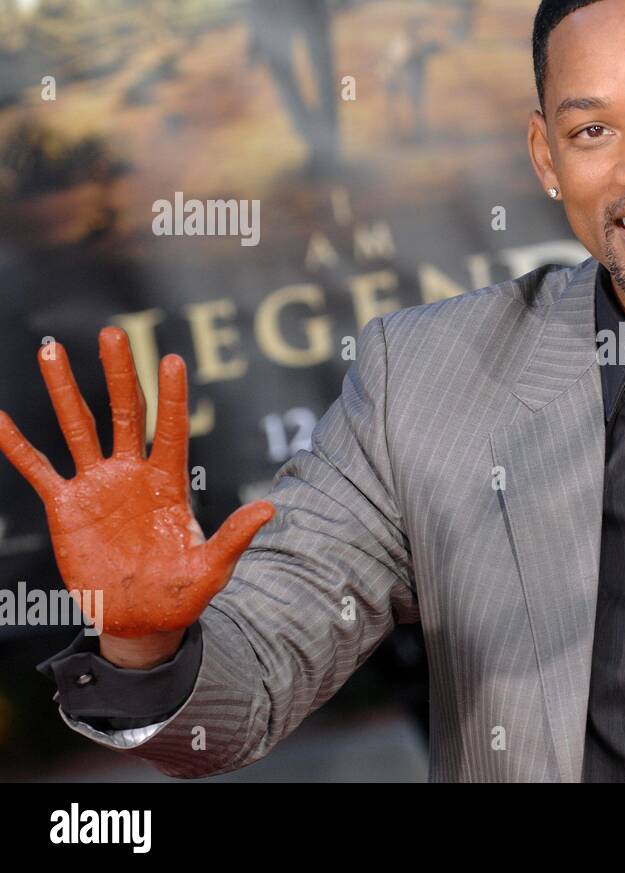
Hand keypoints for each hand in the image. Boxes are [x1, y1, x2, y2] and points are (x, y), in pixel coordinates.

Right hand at [0, 328, 274, 639]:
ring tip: (50, 350)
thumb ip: (234, 537)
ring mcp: (98, 486)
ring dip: (64, 390)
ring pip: (79, 428)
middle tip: (112, 332)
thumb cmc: (182, 592)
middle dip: (120, 373)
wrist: (142, 621)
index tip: (173, 359)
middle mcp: (133, 474)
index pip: (172, 429)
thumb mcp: (212, 568)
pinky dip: (17, 445)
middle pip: (126, 412)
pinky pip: (38, 469)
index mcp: (171, 483)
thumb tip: (269, 509)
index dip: (173, 396)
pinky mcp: (66, 507)